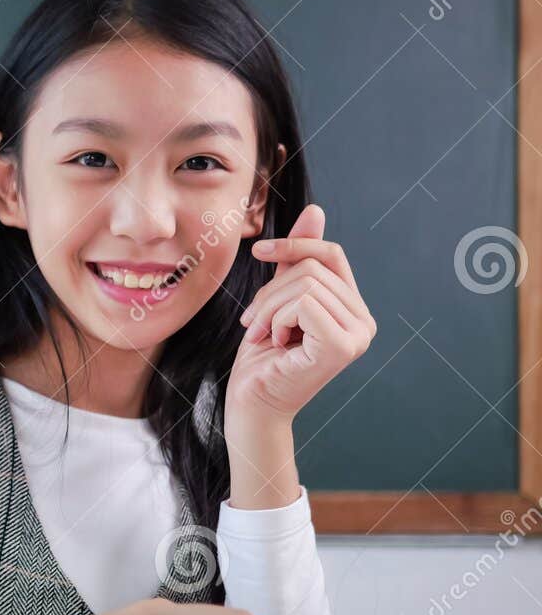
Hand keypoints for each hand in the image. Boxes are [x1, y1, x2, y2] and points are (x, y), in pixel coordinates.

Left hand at [227, 204, 375, 422]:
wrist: (250, 404)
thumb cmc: (261, 357)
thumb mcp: (276, 299)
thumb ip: (295, 261)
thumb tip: (315, 210)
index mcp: (352, 308)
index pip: (330, 254)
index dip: (294, 245)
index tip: (258, 250)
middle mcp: (364, 321)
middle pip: (313, 268)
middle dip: (271, 291)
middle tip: (253, 322)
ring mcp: (358, 335)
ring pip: (306, 284)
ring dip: (269, 308)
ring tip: (261, 335)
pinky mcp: (343, 346)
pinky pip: (305, 303)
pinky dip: (278, 319)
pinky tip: (275, 344)